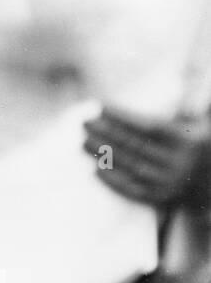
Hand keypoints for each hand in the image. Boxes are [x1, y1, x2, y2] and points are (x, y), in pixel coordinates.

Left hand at [84, 109, 210, 207]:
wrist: (207, 181)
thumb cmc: (188, 144)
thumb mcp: (192, 125)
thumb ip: (177, 109)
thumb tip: (167, 85)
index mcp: (186, 140)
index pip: (149, 125)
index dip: (123, 116)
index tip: (100, 106)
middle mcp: (179, 162)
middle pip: (137, 145)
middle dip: (108, 133)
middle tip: (85, 122)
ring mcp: (170, 182)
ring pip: (133, 167)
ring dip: (106, 155)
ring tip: (84, 142)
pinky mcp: (161, 198)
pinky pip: (134, 190)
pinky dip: (114, 181)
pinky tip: (96, 169)